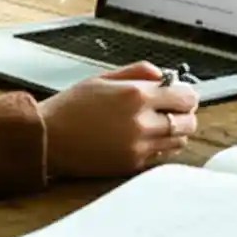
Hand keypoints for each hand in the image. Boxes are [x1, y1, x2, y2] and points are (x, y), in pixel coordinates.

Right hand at [37, 61, 199, 178]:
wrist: (47, 139)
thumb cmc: (71, 107)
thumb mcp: (103, 78)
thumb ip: (138, 72)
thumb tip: (163, 75)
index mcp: (135, 95)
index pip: (185, 97)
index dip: (186, 94)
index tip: (180, 93)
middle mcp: (141, 123)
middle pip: (188, 121)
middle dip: (184, 113)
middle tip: (172, 109)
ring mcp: (138, 147)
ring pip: (179, 140)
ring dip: (175, 131)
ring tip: (158, 124)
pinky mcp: (132, 165)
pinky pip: (161, 155)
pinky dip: (160, 146)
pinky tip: (145, 137)